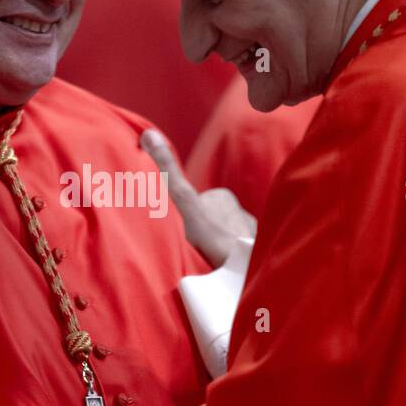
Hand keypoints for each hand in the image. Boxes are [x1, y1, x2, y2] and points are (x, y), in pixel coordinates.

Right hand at [141, 128, 255, 265]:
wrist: (241, 272)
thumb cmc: (212, 237)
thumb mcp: (184, 201)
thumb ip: (168, 171)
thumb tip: (149, 133)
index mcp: (223, 196)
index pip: (195, 206)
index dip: (184, 219)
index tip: (182, 234)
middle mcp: (241, 211)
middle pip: (209, 222)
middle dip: (201, 235)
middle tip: (195, 252)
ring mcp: (250, 234)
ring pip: (223, 239)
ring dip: (215, 250)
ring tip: (209, 264)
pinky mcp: (256, 255)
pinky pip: (236, 256)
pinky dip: (228, 262)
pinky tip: (222, 271)